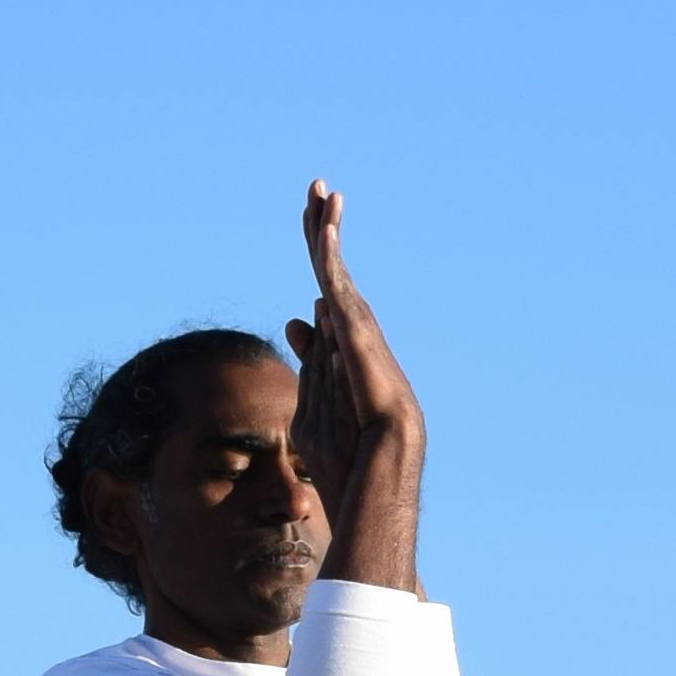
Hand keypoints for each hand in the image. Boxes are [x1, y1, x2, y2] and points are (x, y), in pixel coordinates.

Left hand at [285, 179, 423, 596]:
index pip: (331, 300)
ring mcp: (365, 342)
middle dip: (325, 232)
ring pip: (339, 275)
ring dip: (327, 232)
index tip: (314, 230)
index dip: (322, 263)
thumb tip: (297, 317)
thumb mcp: (313, 404)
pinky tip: (321, 231)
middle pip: (336, 276)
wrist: (378, 485)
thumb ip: (310, 362)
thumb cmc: (349, 464)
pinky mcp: (362, 346)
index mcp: (351, 355)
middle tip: (317, 190)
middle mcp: (362, 340)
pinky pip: (340, 293)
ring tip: (318, 192)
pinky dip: (329, 260)